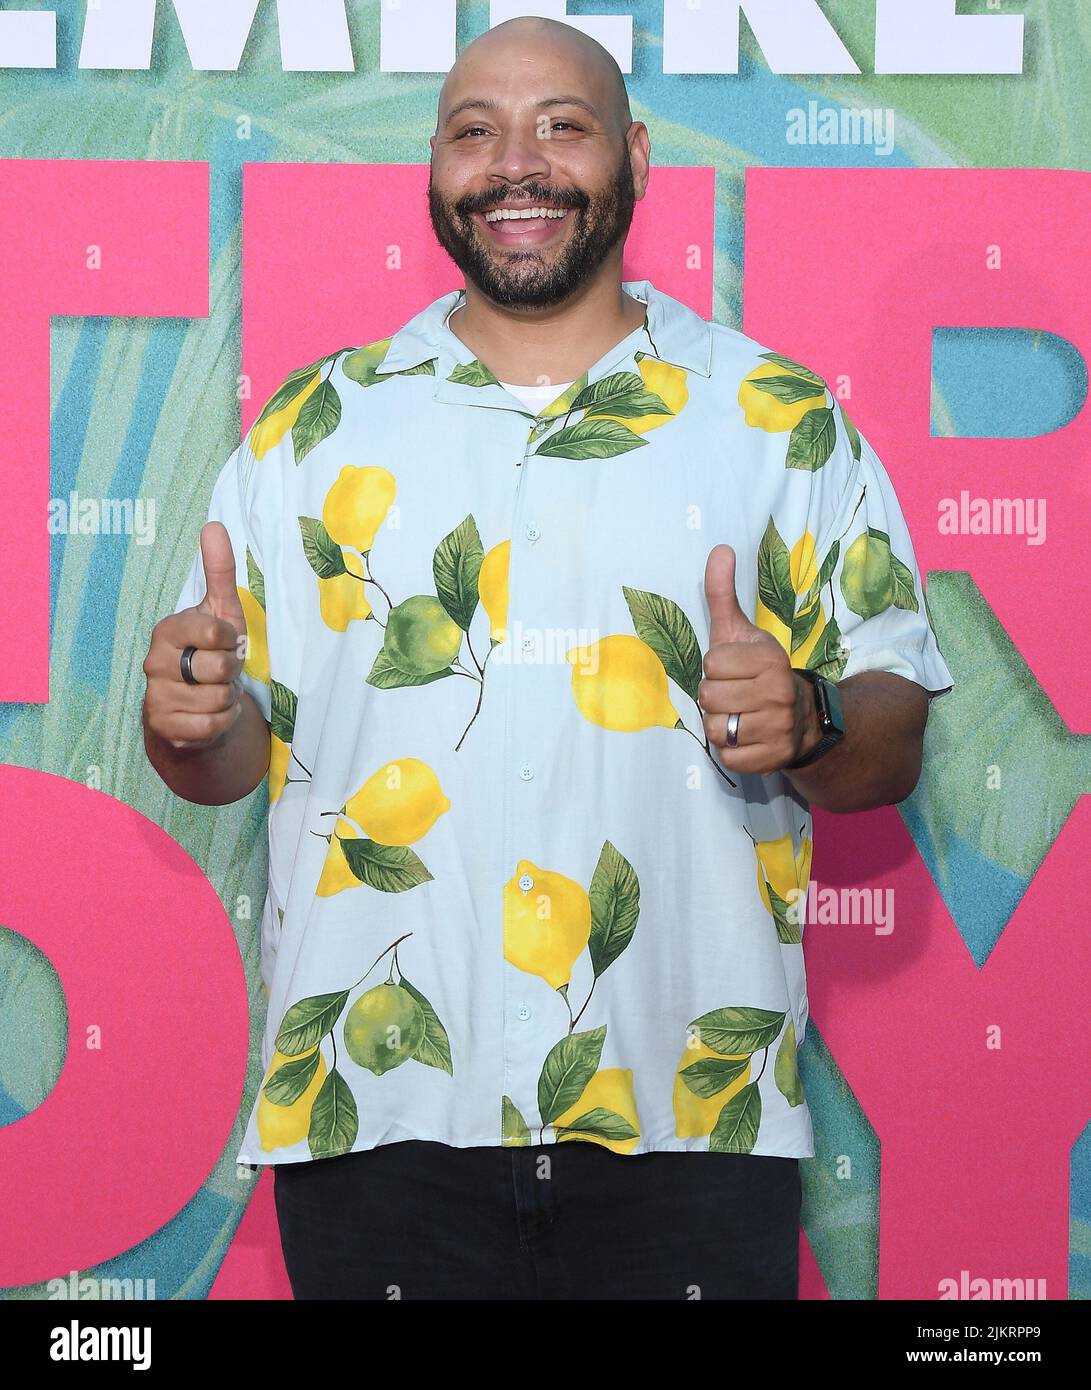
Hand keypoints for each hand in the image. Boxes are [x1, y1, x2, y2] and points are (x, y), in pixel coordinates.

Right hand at [142, 522, 247, 750]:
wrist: (196, 708)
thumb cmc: (212, 654)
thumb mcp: (222, 612)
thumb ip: (219, 571)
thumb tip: (214, 526)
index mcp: (167, 630)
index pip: (213, 632)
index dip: (230, 640)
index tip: (223, 642)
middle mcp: (154, 662)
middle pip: (220, 668)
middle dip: (230, 672)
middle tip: (219, 671)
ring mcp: (156, 697)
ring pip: (218, 698)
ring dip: (227, 698)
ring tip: (215, 692)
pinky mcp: (165, 728)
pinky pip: (213, 725)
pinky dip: (221, 721)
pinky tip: (210, 714)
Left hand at [698, 543, 818, 774]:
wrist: (803, 718)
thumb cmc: (761, 672)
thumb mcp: (742, 632)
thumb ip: (723, 593)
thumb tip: (719, 548)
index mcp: (770, 660)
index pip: (711, 665)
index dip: (715, 668)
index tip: (733, 670)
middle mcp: (778, 693)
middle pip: (709, 698)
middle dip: (715, 697)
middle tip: (735, 695)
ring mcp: (778, 729)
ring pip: (717, 729)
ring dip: (721, 724)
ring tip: (740, 716)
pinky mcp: (773, 759)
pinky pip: (728, 758)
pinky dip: (731, 751)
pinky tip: (747, 738)